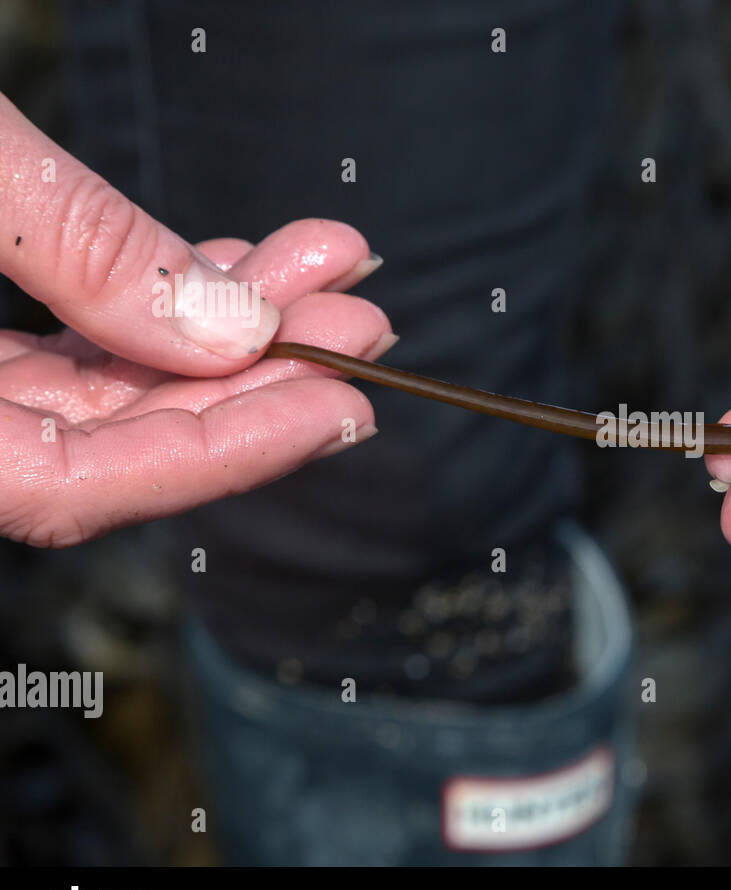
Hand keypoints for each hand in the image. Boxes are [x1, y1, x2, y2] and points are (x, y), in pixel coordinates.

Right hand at [0, 94, 390, 545]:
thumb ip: (70, 242)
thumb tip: (227, 333)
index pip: (65, 488)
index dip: (220, 455)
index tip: (343, 404)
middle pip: (98, 437)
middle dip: (248, 376)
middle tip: (362, 324)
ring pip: (86, 381)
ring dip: (216, 325)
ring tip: (324, 270)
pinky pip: (50, 331)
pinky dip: (146, 293)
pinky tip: (232, 263)